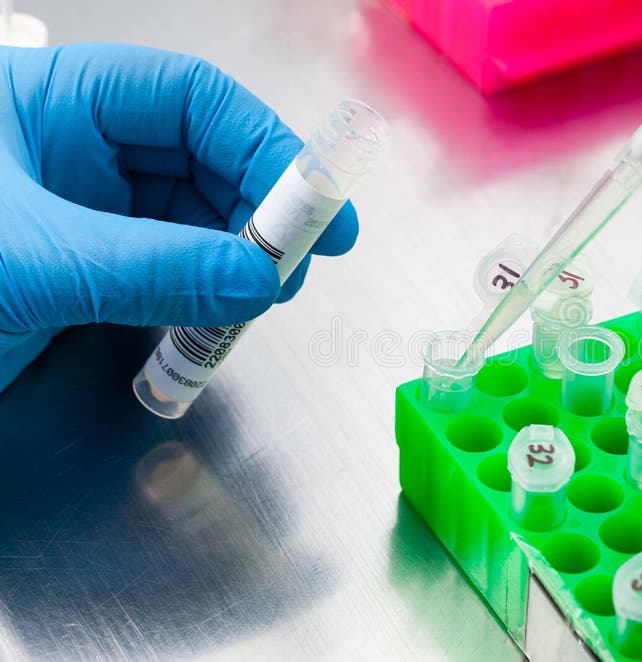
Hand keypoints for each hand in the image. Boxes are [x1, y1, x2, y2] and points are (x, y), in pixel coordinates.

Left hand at [0, 43, 358, 390]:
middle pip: (203, 160)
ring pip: (195, 221)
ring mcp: (86, 214)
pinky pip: (170, 273)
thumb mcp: (32, 264)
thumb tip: (257, 279)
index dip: (263, 145)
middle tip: (303, 261)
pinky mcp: (89, 272)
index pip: (188, 100)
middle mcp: (77, 151)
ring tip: (264, 301)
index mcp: (53, 104)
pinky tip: (222, 320)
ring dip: (239, 262)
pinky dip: (204, 298)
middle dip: (260, 210)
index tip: (315, 201)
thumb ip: (153, 268)